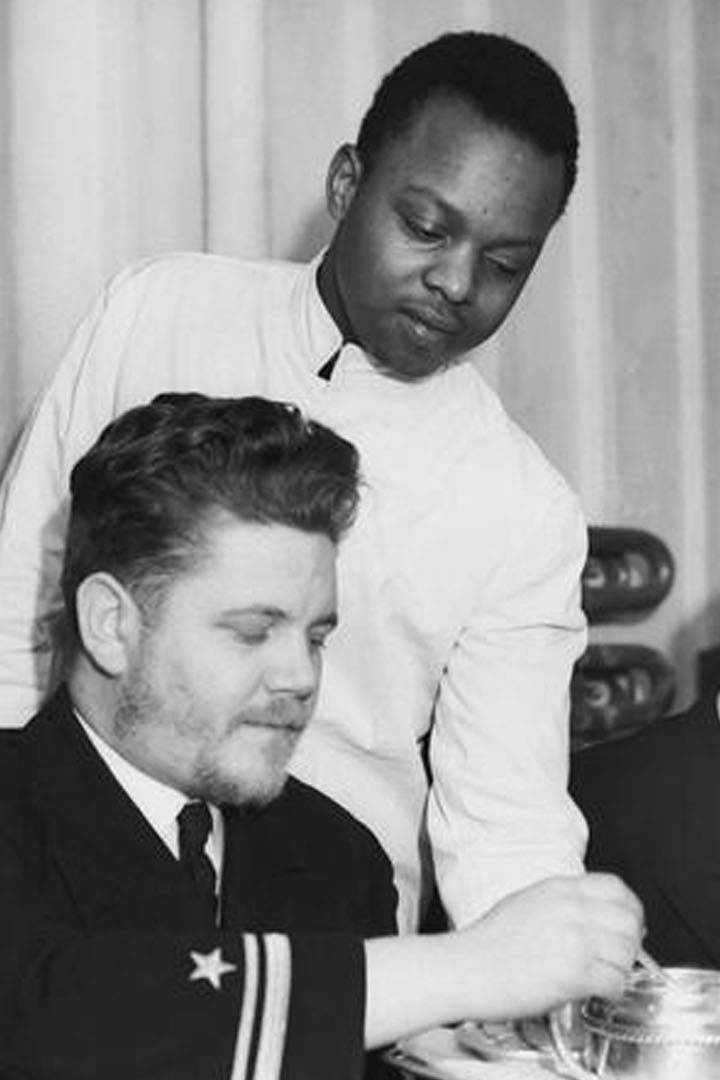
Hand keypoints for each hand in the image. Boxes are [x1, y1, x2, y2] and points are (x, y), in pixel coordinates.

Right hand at [453, 872, 642, 1020]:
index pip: (617, 888)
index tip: (628, 923)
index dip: (630, 908)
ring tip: (606, 975)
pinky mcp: (575, 973)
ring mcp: (575, 939)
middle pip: (629, 920)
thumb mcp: (526, 902)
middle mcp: (572, 909)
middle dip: (632, 941)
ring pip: (628, 951)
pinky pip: (616, 981)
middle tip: (621, 955)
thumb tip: (588, 915)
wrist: (467, 967)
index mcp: (560, 889)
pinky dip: (613, 990)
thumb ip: (561, 903)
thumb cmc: (487, 942)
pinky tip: (599, 991)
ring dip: (622, 968)